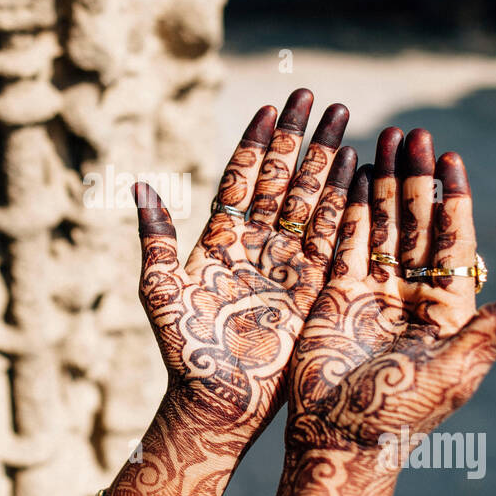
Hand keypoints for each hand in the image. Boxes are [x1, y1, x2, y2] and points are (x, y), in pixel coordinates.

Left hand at [134, 89, 357, 438]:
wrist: (218, 401)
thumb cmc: (183, 350)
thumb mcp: (161, 289)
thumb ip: (156, 237)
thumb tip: (138, 185)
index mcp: (220, 240)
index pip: (241, 177)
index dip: (256, 142)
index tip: (270, 106)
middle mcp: (257, 245)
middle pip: (281, 178)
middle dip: (298, 136)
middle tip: (314, 94)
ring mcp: (287, 263)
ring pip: (309, 198)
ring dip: (326, 157)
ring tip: (344, 117)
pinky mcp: (313, 285)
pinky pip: (331, 235)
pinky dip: (344, 201)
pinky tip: (357, 168)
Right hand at [286, 127, 495, 452]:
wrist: (338, 440)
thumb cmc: (400, 415)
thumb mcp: (456, 372)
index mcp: (449, 309)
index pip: (455, 241)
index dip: (454, 199)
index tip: (451, 157)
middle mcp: (413, 293)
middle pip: (418, 221)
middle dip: (417, 176)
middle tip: (414, 132)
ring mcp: (373, 290)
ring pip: (383, 222)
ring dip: (386, 181)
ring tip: (386, 137)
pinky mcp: (336, 294)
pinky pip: (345, 240)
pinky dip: (350, 206)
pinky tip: (353, 172)